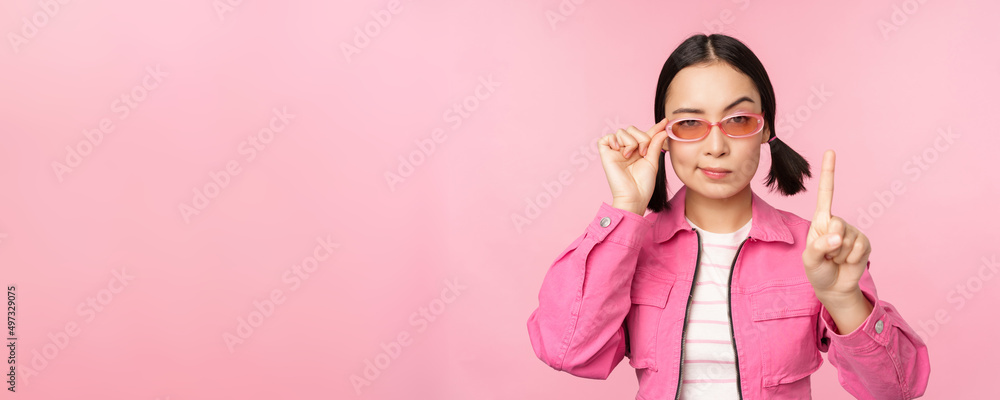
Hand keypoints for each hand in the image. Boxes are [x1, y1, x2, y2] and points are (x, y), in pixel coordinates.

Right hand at [598, 118, 669, 214]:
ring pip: (621, 131)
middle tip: (643, 153)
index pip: (646, 134)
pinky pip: (606, 138)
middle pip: (632, 129)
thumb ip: (656, 144)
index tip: (666, 121)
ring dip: (630, 141)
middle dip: (641, 138)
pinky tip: (621, 151)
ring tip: (631, 155)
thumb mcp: (653, 162)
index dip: (655, 127)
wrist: (634, 195)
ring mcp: (616, 151)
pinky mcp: (606, 154)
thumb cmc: (643, 184)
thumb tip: (663, 130)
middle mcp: (627, 149)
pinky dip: (614, 140)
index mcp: (639, 151)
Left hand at [802, 150, 871, 304]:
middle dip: (830, 245)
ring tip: (835, 260)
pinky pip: (859, 248)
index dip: (828, 172)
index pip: (826, 193)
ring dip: (840, 255)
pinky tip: (847, 262)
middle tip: (827, 255)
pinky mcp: (865, 243)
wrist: (833, 286)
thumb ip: (819, 247)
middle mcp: (837, 222)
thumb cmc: (817, 270)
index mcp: (821, 220)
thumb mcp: (810, 259)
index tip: (830, 152)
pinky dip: (851, 259)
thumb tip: (837, 237)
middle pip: (837, 224)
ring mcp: (852, 232)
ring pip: (847, 240)